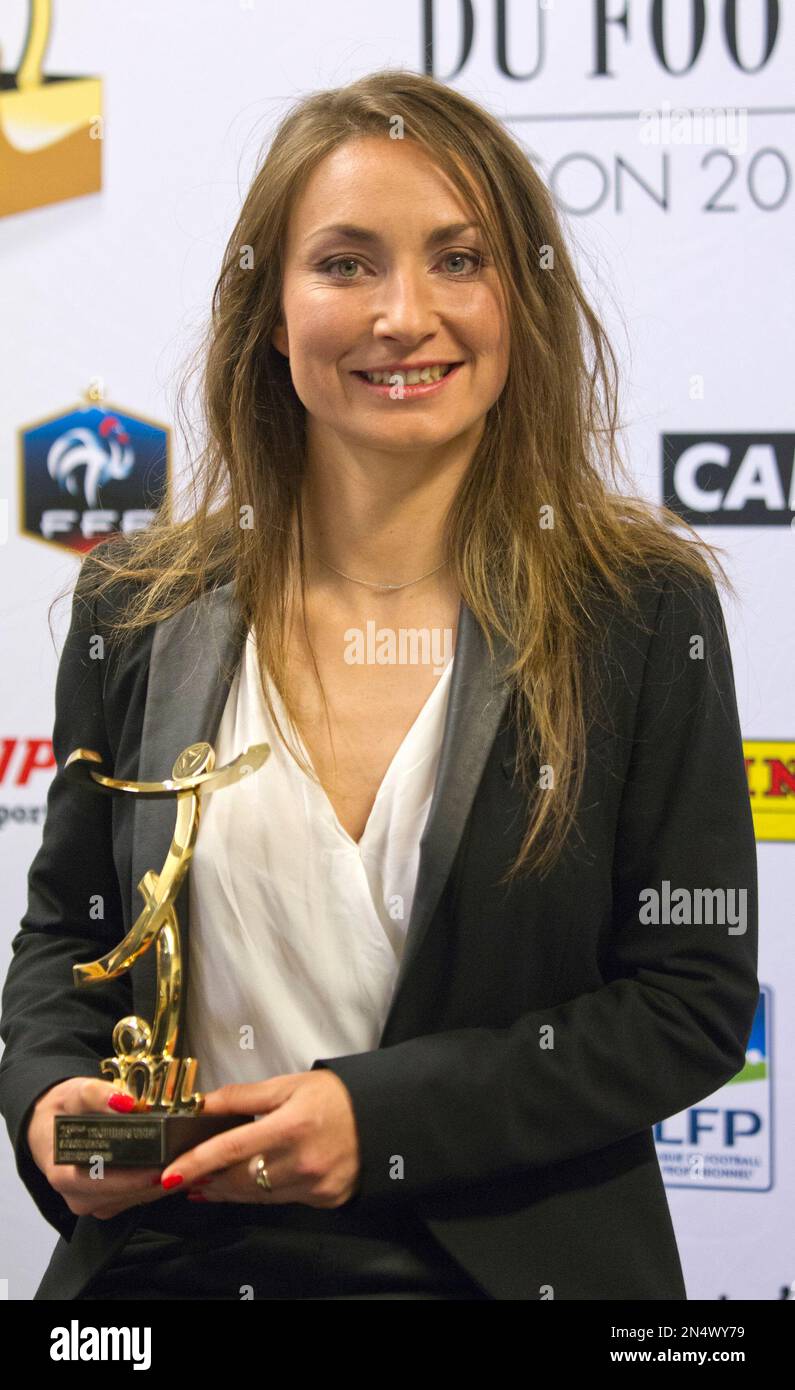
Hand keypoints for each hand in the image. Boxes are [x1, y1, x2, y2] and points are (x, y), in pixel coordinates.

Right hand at [26, 1077, 197, 1220]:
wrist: (52, 1124)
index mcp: (63, 1175)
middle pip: (124, 1194)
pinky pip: (140, 1197)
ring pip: (137, 1199)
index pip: (99, 1182)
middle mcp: (78, 1197)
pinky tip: (183, 1165)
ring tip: (193, 1161)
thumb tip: (125, 1103)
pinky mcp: (111, 1202)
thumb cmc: (63, 1109)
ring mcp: (95, 1203)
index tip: (159, 1166)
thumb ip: (96, 1095)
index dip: (130, 1178)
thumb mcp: (74, 1093)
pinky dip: (161, 1182)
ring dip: (164, 1182)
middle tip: (191, 1161)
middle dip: (157, 1179)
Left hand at [158, 1070, 361, 1207]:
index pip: (232, 1148)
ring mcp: (314, 1185)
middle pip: (240, 1180)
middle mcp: (302, 1161)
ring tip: (208, 1183)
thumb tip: (203, 1103)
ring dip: (228, 1190)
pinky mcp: (323, 1199)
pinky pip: (281, 1200)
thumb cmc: (336, 1097)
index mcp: (291, 1126)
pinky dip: (261, 1193)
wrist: (383, 1118)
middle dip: (208, 1180)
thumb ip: (242, 1097)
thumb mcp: (288, 1086)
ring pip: (257, 1196)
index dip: (197, 1162)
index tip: (172, 1172)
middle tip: (184, 1177)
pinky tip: (250, 1184)